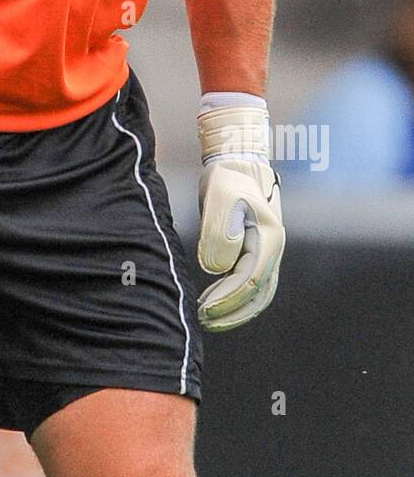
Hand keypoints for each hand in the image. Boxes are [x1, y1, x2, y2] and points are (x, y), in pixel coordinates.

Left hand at [196, 104, 284, 331]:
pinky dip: (236, 296)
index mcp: (268, 240)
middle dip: (231, 311)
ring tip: (207, 317)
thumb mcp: (220, 196)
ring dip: (235, 308)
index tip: (203, 308)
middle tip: (203, 320)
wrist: (237, 156)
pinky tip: (214, 298)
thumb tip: (217, 268)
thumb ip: (219, 231)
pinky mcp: (256, 247)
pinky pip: (251, 281)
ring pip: (257, 292)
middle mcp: (272, 248)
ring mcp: (266, 249)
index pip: (248, 281)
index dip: (226, 300)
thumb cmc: (228, 175)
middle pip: (256, 293)